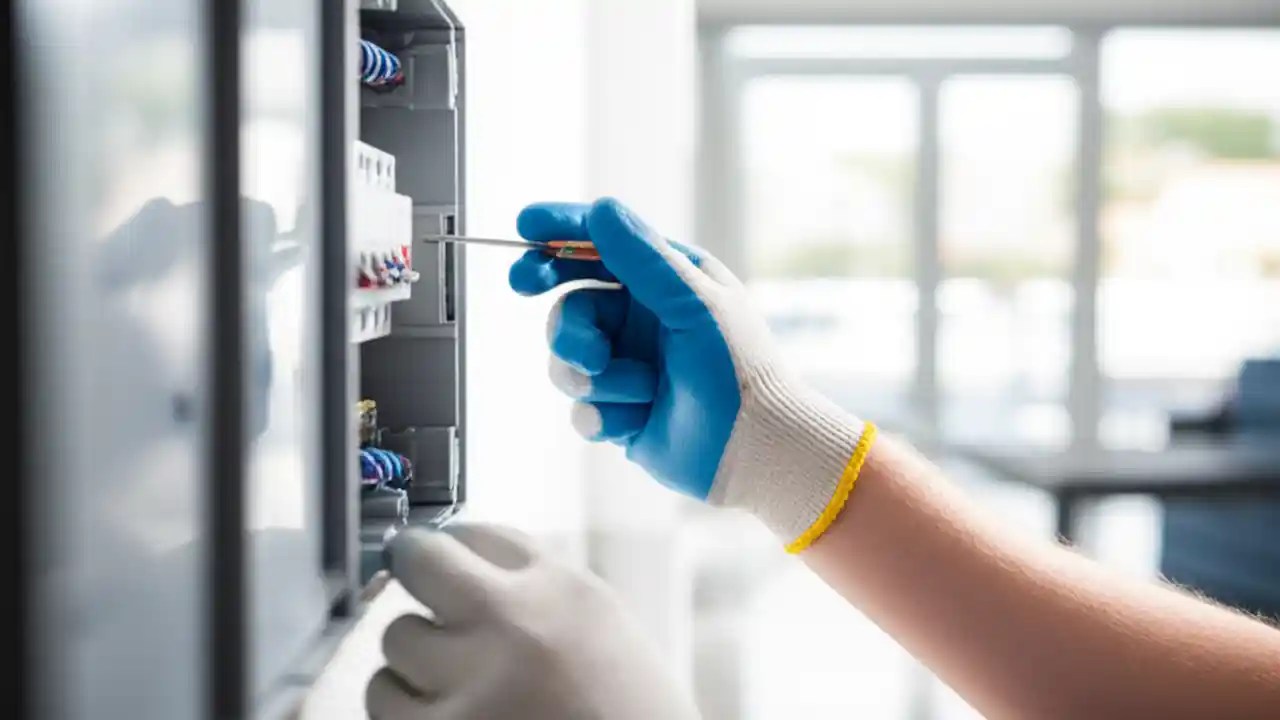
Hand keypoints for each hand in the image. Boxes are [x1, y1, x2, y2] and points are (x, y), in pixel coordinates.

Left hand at [366, 524, 699, 719]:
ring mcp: (471, 682)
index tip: (455, 560)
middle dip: (415, 567)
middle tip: (420, 581)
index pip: (479, 534)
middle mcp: (515, 624)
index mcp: (564, 592)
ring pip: (397, 636)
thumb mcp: (601, 626)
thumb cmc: (624, 708)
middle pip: (422, 560)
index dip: (461, 549)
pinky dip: (405, 706)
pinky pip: (382, 698)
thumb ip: (538, 587)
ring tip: (459, 682)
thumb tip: (463, 560)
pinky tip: (448, 715)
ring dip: (418, 656)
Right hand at [509, 199, 874, 550]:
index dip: (559, 234)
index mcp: (664, 283)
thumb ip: (642, 258)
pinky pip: (579, 409)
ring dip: (598, 378)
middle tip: (546, 331)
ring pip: (566, 362)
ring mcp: (626, 366)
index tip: (525, 228)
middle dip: (567, 324)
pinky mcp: (618, 411)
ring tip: (639, 389)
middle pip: (570, 308)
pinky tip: (639, 421)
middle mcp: (640, 321)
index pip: (601, 248)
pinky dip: (605, 416)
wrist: (753, 448)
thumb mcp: (693, 302)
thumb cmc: (737, 368)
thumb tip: (601, 209)